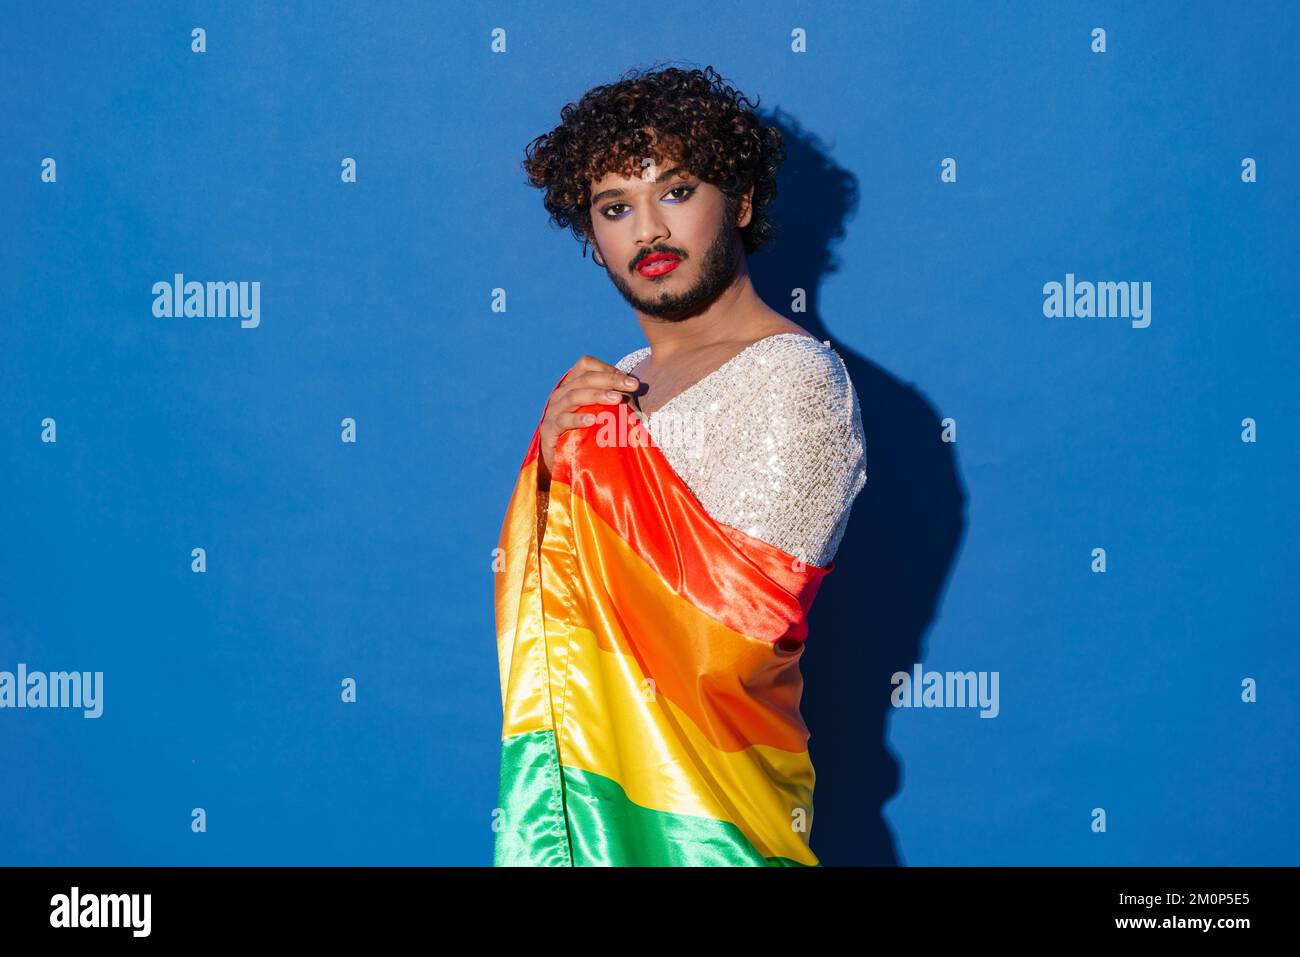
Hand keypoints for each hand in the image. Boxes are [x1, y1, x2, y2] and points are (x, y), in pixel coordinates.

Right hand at [538, 355, 639, 486]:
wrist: (559, 462)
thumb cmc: (584, 436)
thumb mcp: (599, 413)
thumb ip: (612, 399)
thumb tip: (636, 388)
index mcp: (571, 385)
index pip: (585, 365)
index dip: (607, 368)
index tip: (630, 380)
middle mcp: (560, 394)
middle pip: (583, 378)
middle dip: (610, 380)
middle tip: (633, 385)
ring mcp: (553, 411)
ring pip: (573, 396)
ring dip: (597, 395)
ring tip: (617, 399)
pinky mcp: (549, 430)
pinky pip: (563, 420)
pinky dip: (579, 419)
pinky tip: (594, 420)